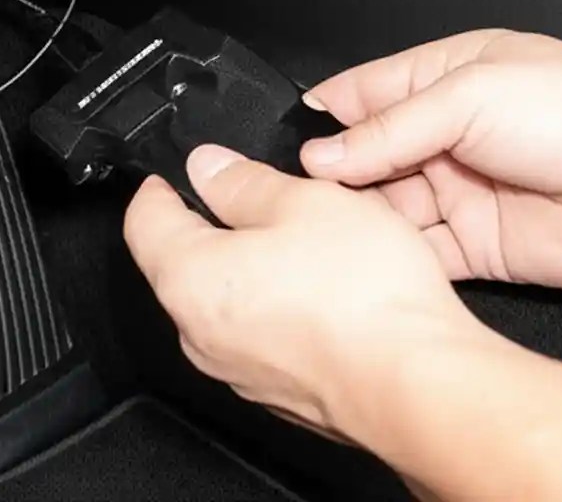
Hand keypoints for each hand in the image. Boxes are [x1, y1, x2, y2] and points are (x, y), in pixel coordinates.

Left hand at [123, 145, 486, 440]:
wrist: (418, 386)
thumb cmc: (363, 298)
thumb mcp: (304, 202)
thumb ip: (244, 182)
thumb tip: (208, 168)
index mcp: (189, 278)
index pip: (143, 223)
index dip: (156, 188)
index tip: (168, 176)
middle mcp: (199, 333)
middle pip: (181, 264)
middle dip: (208, 226)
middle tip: (249, 197)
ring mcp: (236, 370)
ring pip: (223, 303)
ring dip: (247, 270)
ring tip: (299, 242)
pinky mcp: (276, 393)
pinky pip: (259, 337)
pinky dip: (276, 309)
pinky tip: (321, 293)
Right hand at [301, 29, 561, 288]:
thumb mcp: (468, 96)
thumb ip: (388, 129)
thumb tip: (322, 153)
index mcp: (445, 78)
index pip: (363, 93)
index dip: (325, 117)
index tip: (288, 140)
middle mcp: (447, 135)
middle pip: (365, 156)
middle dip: (334, 173)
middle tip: (303, 190)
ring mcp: (457, 191)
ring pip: (383, 207)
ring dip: (358, 217)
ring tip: (328, 224)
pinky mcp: (471, 245)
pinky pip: (415, 252)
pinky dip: (390, 256)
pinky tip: (366, 255)